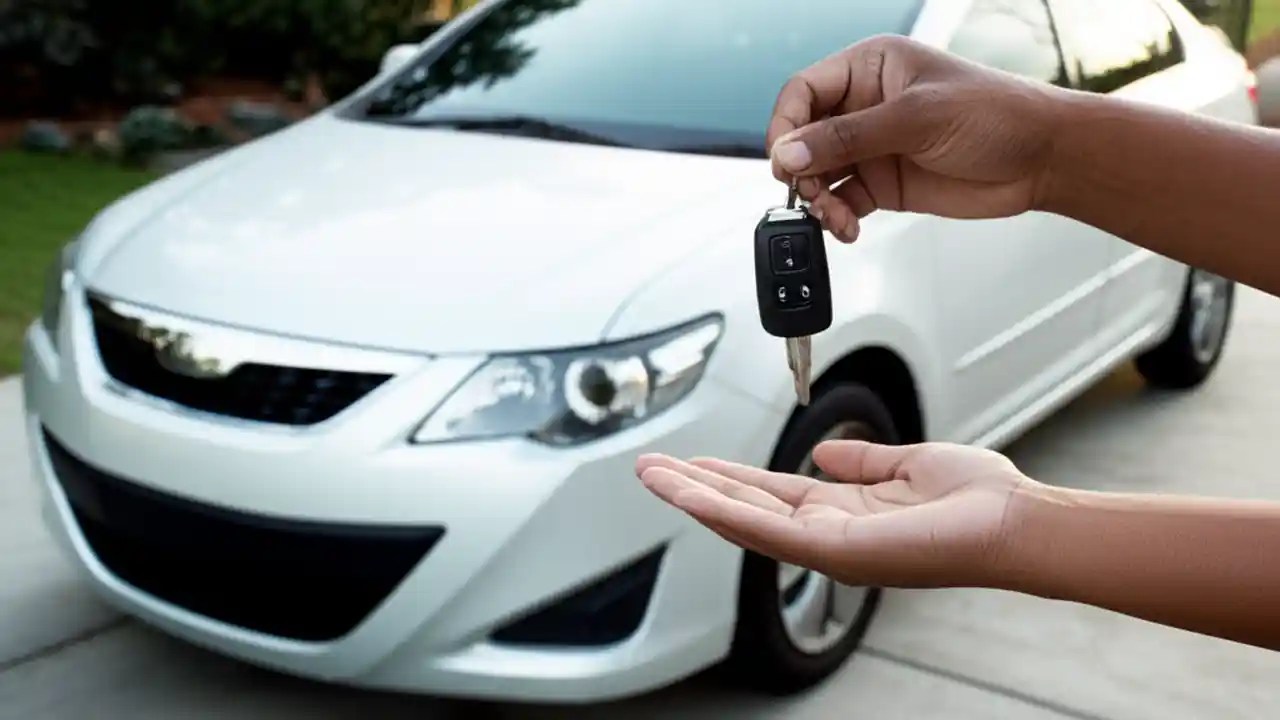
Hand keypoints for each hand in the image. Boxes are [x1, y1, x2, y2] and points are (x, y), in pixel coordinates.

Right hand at [636, 440, 1033, 588]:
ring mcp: (827, 547)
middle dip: (694, 487)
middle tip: (650, 468)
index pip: (769, 493)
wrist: (1012, 521)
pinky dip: (725, 511)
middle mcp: (828, 533)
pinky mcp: (834, 552)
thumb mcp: (908, 464)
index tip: (691, 463)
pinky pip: (768, 529)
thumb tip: (825, 453)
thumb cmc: (977, 499)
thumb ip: (862, 461)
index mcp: (842, 512)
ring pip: (744, 520)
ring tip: (653, 476)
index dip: (727, 476)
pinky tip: (692, 495)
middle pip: (745, 507)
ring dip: (694, 497)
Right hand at [767, 34, 1065, 241]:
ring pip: (818, 175)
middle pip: (803, 137)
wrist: (1042, 159)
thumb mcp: (917, 118)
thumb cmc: (997, 114)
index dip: (786, 125)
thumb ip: (849, 137)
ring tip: (835, 217)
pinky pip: (841, 201)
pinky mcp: (883, 183)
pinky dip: (836, 218)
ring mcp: (872, 146)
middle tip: (810, 192)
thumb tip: (791, 151)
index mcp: (869, 67)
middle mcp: (864, 105)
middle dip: (800, 169)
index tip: (785, 158)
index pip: (803, 91)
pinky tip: (847, 227)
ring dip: (817, 200)